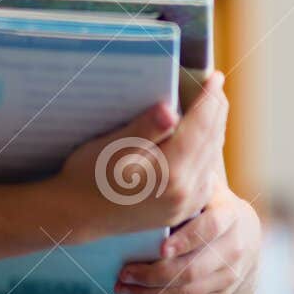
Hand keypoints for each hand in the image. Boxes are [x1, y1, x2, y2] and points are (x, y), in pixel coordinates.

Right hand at [55, 72, 229, 239]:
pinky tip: (201, 135)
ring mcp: (187, 204)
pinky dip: (207, 150)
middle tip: (214, 84)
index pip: (200, 126)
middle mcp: (186, 192)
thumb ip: (145, 129)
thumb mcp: (113, 147)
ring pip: (212, 156)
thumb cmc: (90, 177)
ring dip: (214, 128)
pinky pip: (206, 174)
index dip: (209, 99)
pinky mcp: (184, 209)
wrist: (79, 216)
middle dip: (215, 109)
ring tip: (211, 103)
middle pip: (211, 140)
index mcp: (170, 173)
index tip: (215, 76)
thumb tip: (171, 110)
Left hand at [114, 184, 261, 293]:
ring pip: (187, 292)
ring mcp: (230, 276)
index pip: (210, 229)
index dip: (186, 240)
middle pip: (192, 269)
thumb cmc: (211, 203)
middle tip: (123, 273)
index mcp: (230, 215)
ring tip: (122, 288)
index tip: (160, 249)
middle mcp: (235, 248)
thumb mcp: (204, 186)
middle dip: (153, 274)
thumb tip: (148, 170)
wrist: (244, 232)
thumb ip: (185, 181)